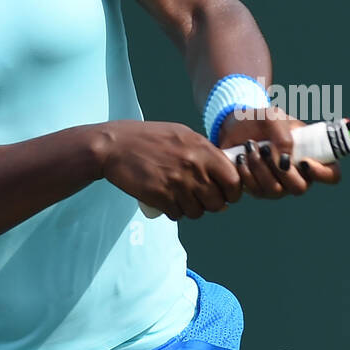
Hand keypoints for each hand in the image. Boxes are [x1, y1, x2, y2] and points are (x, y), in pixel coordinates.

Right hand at [99, 121, 242, 220]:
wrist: (115, 146)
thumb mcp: (183, 135)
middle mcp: (193, 168)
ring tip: (182, 197)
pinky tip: (168, 199)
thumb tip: (226, 177)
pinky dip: (174, 211)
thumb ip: (207, 153)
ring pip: (197, 212)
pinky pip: (177, 214)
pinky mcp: (160, 197)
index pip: (233, 181)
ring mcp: (176, 183)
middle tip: (201, 197)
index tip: (226, 192)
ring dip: (192, 209)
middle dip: (212, 204)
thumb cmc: (150, 138)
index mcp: (202, 150)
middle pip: (217, 202)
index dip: (233, 191)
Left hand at [218, 107, 341, 199]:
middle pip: (300, 188)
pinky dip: (247, 173)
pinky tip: (242, 157)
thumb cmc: (262, 120)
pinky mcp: (260, 189)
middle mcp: (299, 175)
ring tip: (250, 146)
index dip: (323, 173)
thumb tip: (285, 160)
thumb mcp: (274, 117)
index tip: (304, 162)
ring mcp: (280, 185)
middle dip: (282, 171)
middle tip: (266, 148)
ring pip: (275, 190)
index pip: (332, 174)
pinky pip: (257, 191)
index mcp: (313, 156)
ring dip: (261, 167)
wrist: (236, 126)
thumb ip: (283, 136)